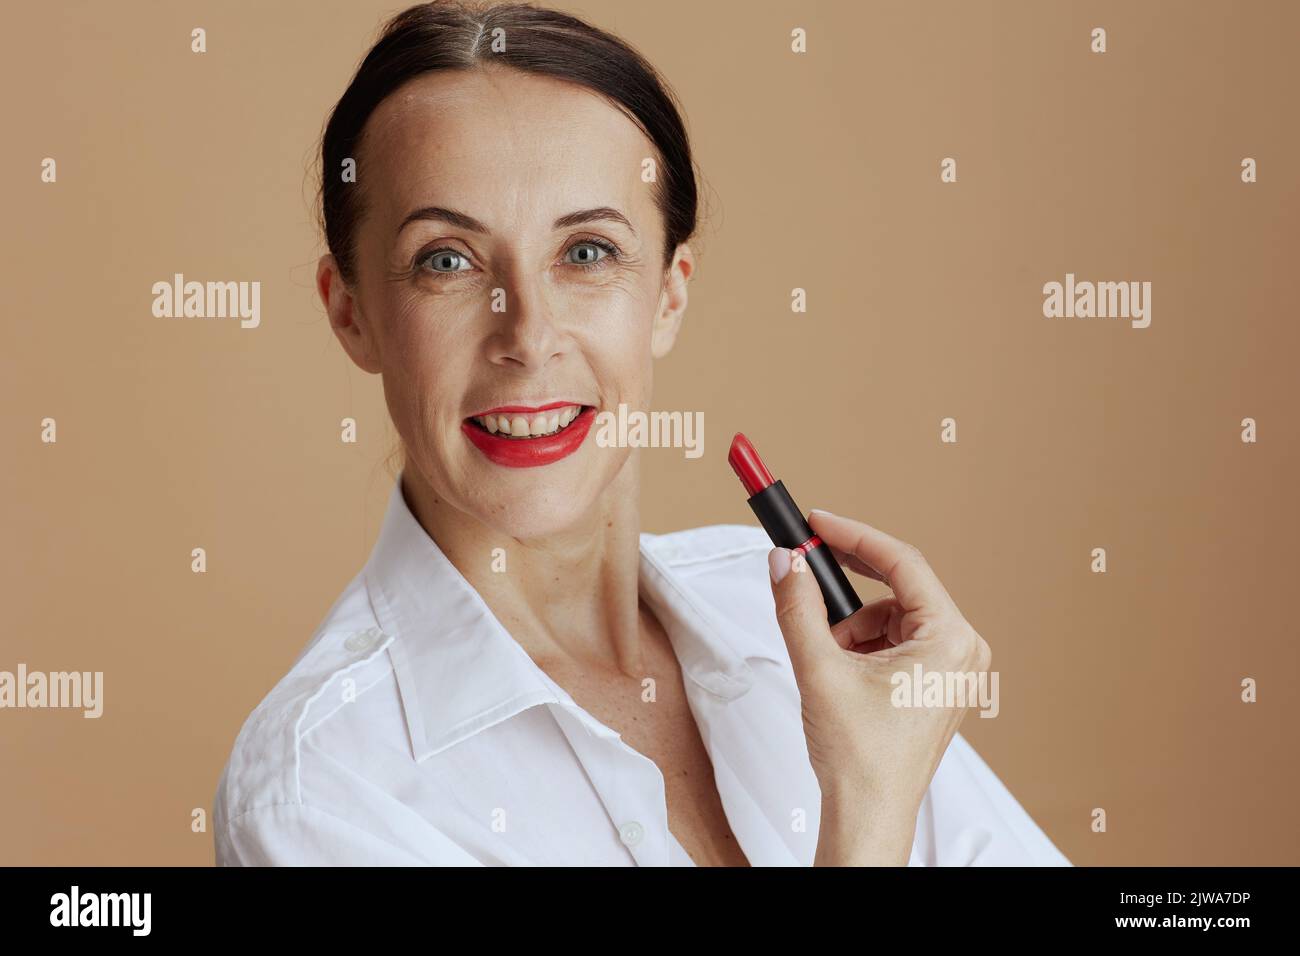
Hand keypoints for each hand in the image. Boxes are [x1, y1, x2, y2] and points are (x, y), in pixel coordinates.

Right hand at [767, 509, 991, 864]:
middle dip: (847, 591)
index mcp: (950, 640)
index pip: (902, 563)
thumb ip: (798, 606)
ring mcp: (954, 669)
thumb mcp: (819, 669)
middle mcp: (963, 650)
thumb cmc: (858, 756)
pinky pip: (898, 641)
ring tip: (827, 661)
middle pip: (897, 589)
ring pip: (892, 616)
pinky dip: (863, 646)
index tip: (815, 521)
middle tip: (805, 572)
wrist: (867, 814)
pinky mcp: (938, 683)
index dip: (853, 536)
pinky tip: (842, 674)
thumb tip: (785, 559)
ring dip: (852, 627)